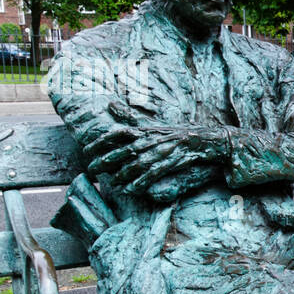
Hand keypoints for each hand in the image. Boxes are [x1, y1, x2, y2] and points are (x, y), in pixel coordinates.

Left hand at [87, 125, 229, 194]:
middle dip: (107, 160)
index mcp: (146, 128)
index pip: (118, 132)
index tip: (86, 150)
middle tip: (92, 169)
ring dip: (123, 174)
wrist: (207, 139)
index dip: (101, 141)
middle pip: (125, 149)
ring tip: (110, 183)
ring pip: (139, 163)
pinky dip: (143, 181)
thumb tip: (110, 104)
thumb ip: (130, 117)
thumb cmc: (176, 132)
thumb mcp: (152, 123)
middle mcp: (153, 138)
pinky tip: (132, 189)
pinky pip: (156, 172)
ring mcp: (164, 150)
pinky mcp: (175, 161)